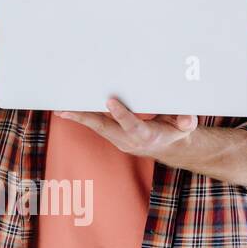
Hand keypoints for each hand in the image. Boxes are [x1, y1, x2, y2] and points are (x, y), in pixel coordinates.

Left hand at [54, 97, 197, 158]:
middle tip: (66, 109)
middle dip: (85, 118)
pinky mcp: (111, 134)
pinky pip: (94, 124)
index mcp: (146, 135)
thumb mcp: (185, 127)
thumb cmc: (175, 130)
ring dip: (77, 117)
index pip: (132, 125)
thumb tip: (187, 119)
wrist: (166, 146)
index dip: (122, 115)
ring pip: (96, 126)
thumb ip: (185, 122)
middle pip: (104, 127)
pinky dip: (80, 117)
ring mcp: (117, 138)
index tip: (110, 101)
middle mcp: (128, 139)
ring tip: (59, 108)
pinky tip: (64, 110)